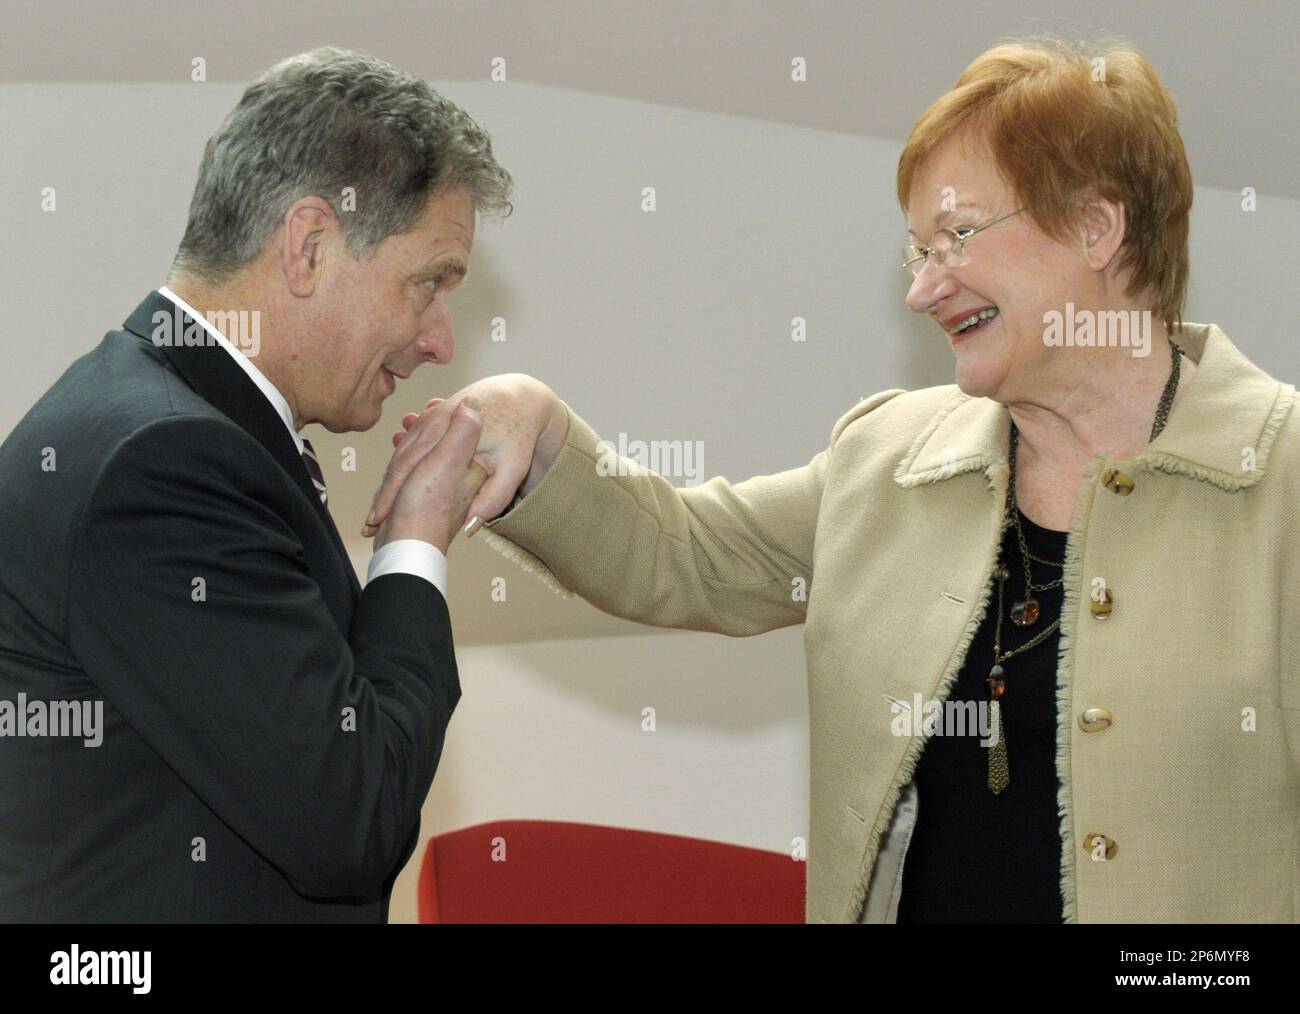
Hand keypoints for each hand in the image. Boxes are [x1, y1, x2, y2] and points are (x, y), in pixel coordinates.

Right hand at [362, 373, 567, 539]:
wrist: (521, 399)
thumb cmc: (519, 436)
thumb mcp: (512, 469)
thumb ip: (493, 497)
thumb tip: (471, 526)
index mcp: (447, 432)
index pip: (406, 467)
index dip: (390, 495)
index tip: (378, 521)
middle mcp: (434, 420)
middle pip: (399, 460)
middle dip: (384, 492)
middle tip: (371, 522)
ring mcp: (432, 417)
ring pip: (402, 453)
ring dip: (390, 481)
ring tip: (378, 509)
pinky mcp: (434, 418)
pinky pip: (410, 445)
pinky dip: (400, 465)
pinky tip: (393, 483)